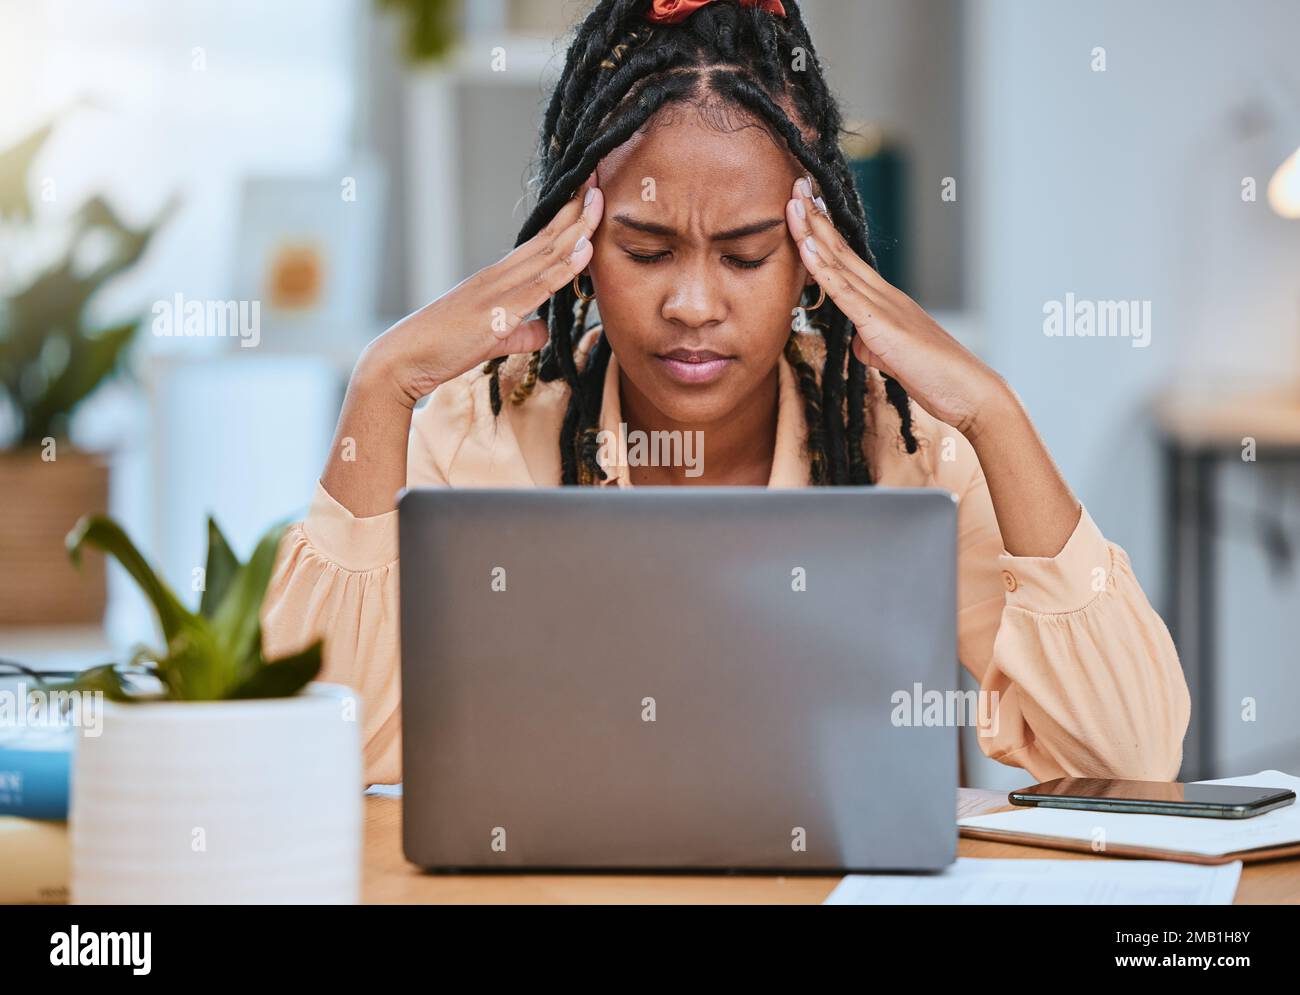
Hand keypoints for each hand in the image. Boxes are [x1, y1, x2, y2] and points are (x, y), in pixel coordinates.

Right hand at [362, 174, 604, 407]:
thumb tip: (542, 331)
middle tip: (598, 180)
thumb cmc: (441, 348)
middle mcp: (498, 276)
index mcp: (497, 279)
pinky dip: (564, 266)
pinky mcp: (496, 312)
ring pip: (546, 254)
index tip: (586, 196)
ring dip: (576, 227)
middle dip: (575, 210)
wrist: (403, 358)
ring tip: (598, 201)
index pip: (539, 243)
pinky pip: (538, 285)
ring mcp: (496, 290)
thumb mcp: (492, 341)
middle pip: (546, 238)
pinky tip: (584, 249)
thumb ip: (520, 334)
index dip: (565, 220)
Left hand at [784, 176, 1009, 437]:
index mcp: (885, 301)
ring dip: (812, 232)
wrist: (969, 392)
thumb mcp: (893, 358)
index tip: (804, 207)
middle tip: (795, 184)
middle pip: (841, 250)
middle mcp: (884, 295)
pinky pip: (845, 292)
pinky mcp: (881, 325)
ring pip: (839, 262)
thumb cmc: (936, 378)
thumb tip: (858, 342)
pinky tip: (806, 246)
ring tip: (793, 202)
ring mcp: (883, 306)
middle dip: (815, 218)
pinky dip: (823, 268)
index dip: (824, 233)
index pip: (847, 261)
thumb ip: (873, 345)